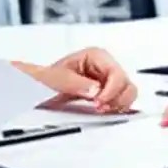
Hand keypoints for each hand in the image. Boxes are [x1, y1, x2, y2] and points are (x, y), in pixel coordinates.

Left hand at [20, 47, 138, 112]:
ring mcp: (108, 81)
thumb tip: (96, 90)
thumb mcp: (58, 78)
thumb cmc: (47, 78)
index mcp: (96, 56)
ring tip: (101, 110)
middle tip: (101, 108)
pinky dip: (116, 108)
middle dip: (117, 98)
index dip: (111, 90)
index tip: (98, 101)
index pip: (116, 73)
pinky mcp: (108, 94)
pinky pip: (121, 102)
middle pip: (127, 84)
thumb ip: (77, 84)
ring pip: (128, 94)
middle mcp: (105, 66)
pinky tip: (105, 111)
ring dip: (118, 105)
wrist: (39, 87)